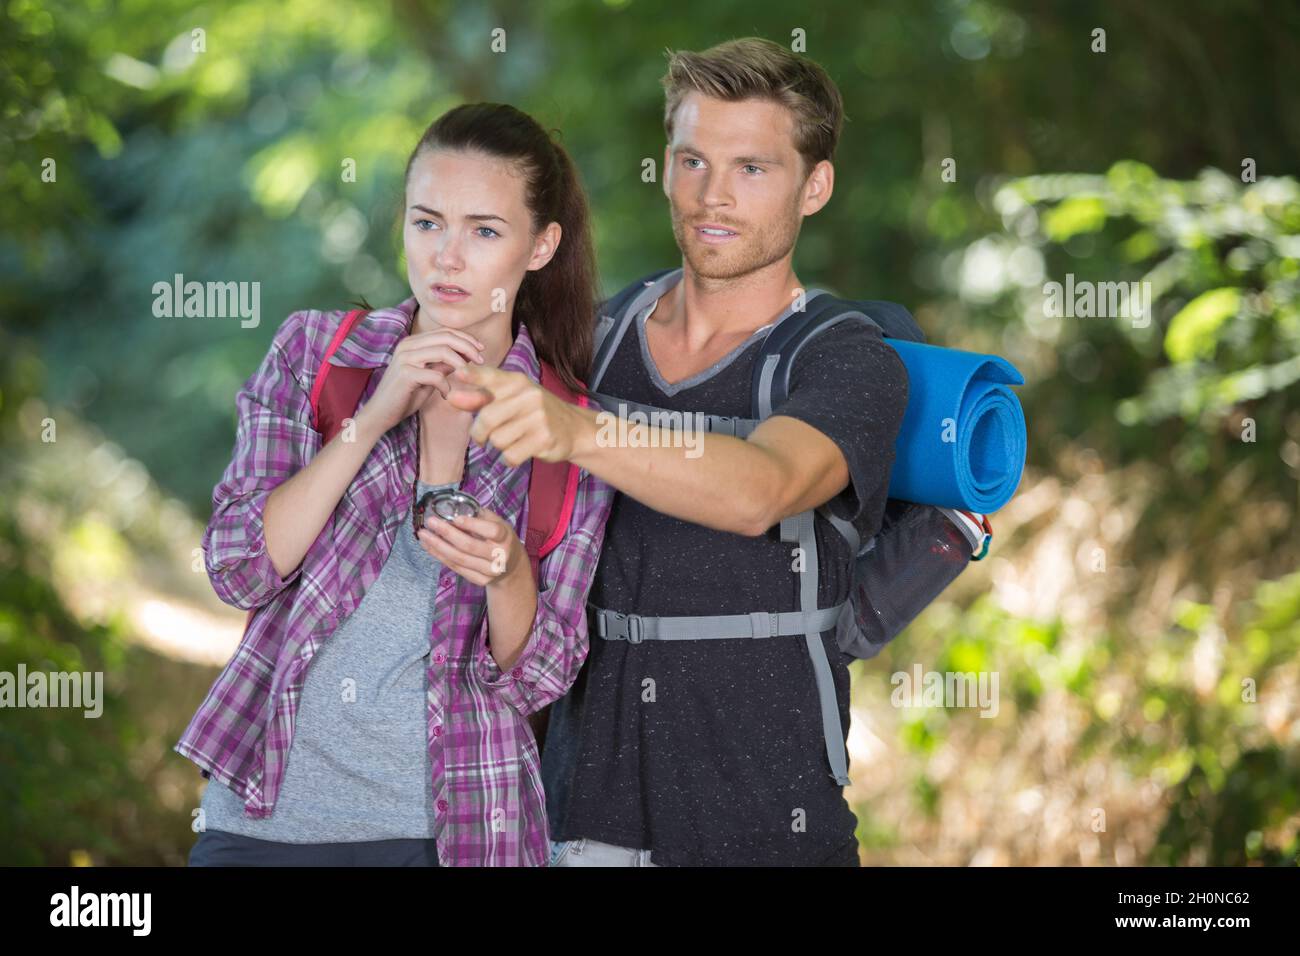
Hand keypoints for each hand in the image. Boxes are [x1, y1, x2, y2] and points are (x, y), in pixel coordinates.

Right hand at [358, 328, 484, 435]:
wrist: (380, 414)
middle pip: (446, 337)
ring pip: (443, 351)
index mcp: (412, 343)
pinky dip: (446, 386)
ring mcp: (405, 358)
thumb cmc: (405, 396)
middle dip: (468, 347)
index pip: (444, 332)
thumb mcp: (428, 377)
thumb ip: (443, 364)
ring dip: (461, 364)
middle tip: (481, 360)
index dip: (466, 339)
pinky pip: (436, 375)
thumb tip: (464, 356)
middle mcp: (407, 346)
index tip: (481, 350)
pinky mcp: (405, 374)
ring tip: (468, 376)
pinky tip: (446, 395)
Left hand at [416, 505, 526, 587]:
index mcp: (505, 537)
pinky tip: (430, 547)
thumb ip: (479, 517)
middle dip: (447, 533)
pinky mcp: (480, 580)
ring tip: (424, 535)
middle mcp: (499, 556)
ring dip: (438, 546)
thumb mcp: (498, 523)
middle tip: (431, 522)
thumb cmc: (500, 539)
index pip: (491, 531)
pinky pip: (456, 568)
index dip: (473, 525)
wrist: (511, 567)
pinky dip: (440, 556)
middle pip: (469, 546)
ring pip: (459, 559)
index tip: (456, 518)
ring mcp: (489, 571)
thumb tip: (452, 509)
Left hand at [446, 364, 582, 465]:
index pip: (491, 376)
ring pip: (497, 439)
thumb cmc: (535, 412)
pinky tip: (519, 452)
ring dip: (499, 446)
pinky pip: (511, 455)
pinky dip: (509, 459)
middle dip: (480, 433)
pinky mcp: (544, 439)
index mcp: (517, 382)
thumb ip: (480, 398)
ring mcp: (538, 417)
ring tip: (513, 441)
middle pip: (486, 418)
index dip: (473, 375)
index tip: (458, 372)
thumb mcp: (510, 399)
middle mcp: (528, 396)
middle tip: (483, 438)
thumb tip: (452, 397)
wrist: (574, 428)